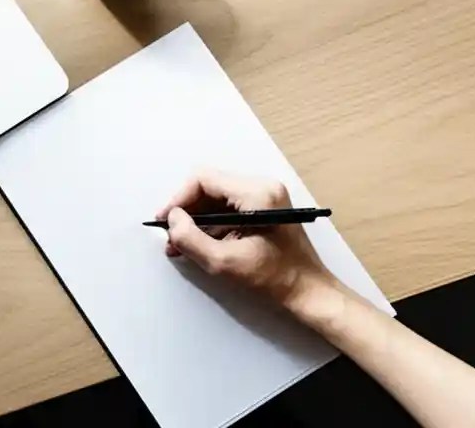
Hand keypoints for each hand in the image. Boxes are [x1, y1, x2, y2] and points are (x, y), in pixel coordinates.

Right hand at [155, 171, 337, 311]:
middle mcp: (262, 188)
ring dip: (196, 221)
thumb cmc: (275, 279)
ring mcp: (264, 198)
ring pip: (216, 199)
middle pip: (209, 188)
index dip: (179, 199)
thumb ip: (191, 239)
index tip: (165, 222)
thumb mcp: (225, 262)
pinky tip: (198, 245)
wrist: (310, 294)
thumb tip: (172, 220)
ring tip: (179, 245)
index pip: (204, 180)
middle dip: (186, 212)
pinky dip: (210, 226)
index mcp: (257, 193)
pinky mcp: (263, 211)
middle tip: (170, 236)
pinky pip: (227, 210)